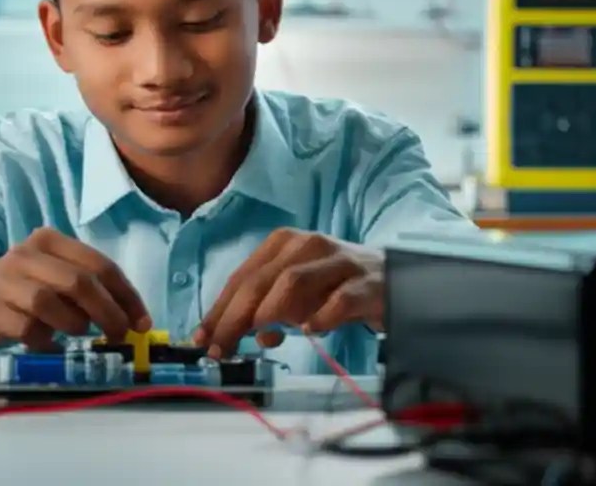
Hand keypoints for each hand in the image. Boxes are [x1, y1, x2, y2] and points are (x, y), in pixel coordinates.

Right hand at [0, 227, 151, 350]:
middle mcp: (27, 255)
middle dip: (108, 312)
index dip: (126, 296)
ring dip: (75, 324)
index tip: (142, 322)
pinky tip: (49, 344)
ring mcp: (7, 282)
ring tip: (79, 333)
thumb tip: (133, 318)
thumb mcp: (55, 274)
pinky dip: (47, 341)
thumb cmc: (25, 286)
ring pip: (50, 302)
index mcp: (51, 240)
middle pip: (78, 282)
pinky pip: (29, 329)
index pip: (99, 265)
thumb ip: (89, 287)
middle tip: (120, 334)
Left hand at [193, 228, 382, 357]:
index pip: (242, 278)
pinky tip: (311, 330)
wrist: (394, 280)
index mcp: (284, 244)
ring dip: (271, 313)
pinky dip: (323, 315)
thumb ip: (267, 311)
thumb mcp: (295, 295)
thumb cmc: (335, 287)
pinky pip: (341, 298)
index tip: (201, 340)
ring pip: (295, 281)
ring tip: (262, 339)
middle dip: (235, 317)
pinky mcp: (367, 283)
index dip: (219, 309)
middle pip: (261, 280)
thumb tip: (244, 334)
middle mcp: (308, 246)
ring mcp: (339, 262)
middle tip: (221, 350)